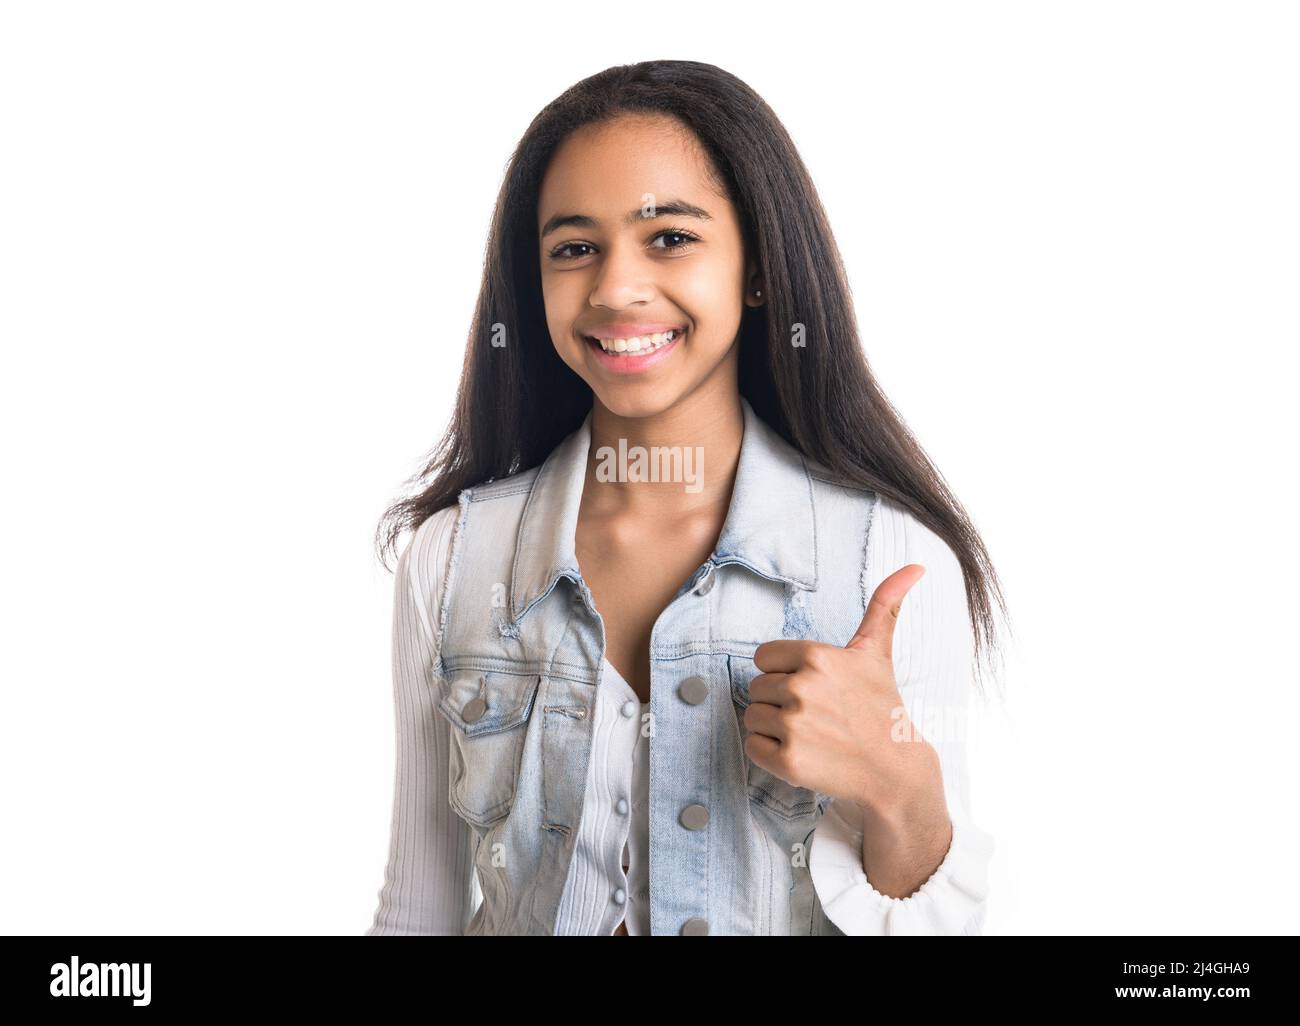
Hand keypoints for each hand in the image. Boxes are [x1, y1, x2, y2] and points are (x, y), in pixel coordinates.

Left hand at [746, 563, 944, 823]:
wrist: (895, 770)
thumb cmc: (881, 707)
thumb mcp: (877, 653)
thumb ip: (883, 605)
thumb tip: (915, 566)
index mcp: (817, 657)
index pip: (764, 657)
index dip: (784, 672)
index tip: (812, 687)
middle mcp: (803, 688)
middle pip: (757, 687)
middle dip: (780, 701)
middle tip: (817, 714)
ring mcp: (795, 726)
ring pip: (752, 716)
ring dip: (773, 727)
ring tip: (811, 734)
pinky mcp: (788, 761)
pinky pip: (752, 746)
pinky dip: (770, 753)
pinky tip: (802, 753)